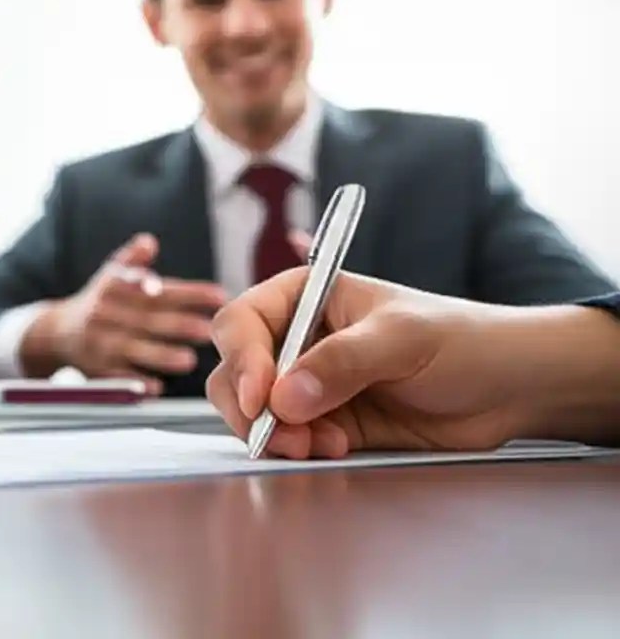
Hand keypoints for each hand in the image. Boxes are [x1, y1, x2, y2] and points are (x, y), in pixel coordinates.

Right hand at [21, 233, 226, 393]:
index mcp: (114, 287)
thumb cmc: (97, 300)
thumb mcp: (110, 274)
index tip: (218, 296)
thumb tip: (148, 241)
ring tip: (188, 361)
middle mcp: (105, 313)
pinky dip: (135, 383)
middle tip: (207, 330)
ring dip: (160, 355)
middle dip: (178, 325)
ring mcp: (99, 342)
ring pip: (132, 349)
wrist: (55, 332)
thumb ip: (132, 259)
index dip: (188, 292)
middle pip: (147, 319)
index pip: (156, 288)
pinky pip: (116, 376)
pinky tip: (156, 387)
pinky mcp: (94, 368)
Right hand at [206, 269, 529, 457]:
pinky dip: (297, 448)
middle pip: (234, 371)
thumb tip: (283, 396)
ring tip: (317, 445)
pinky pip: (286, 438)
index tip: (261, 397)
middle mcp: (296, 337)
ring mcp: (307, 383)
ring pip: (253, 411)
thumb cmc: (463, 341)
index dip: (241, 359)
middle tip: (283, 434)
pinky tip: (336, 447)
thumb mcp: (403, 339)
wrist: (510, 388)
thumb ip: (342, 363)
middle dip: (251, 407)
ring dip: (274, 434)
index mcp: (305, 296)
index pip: (242, 322)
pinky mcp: (324, 422)